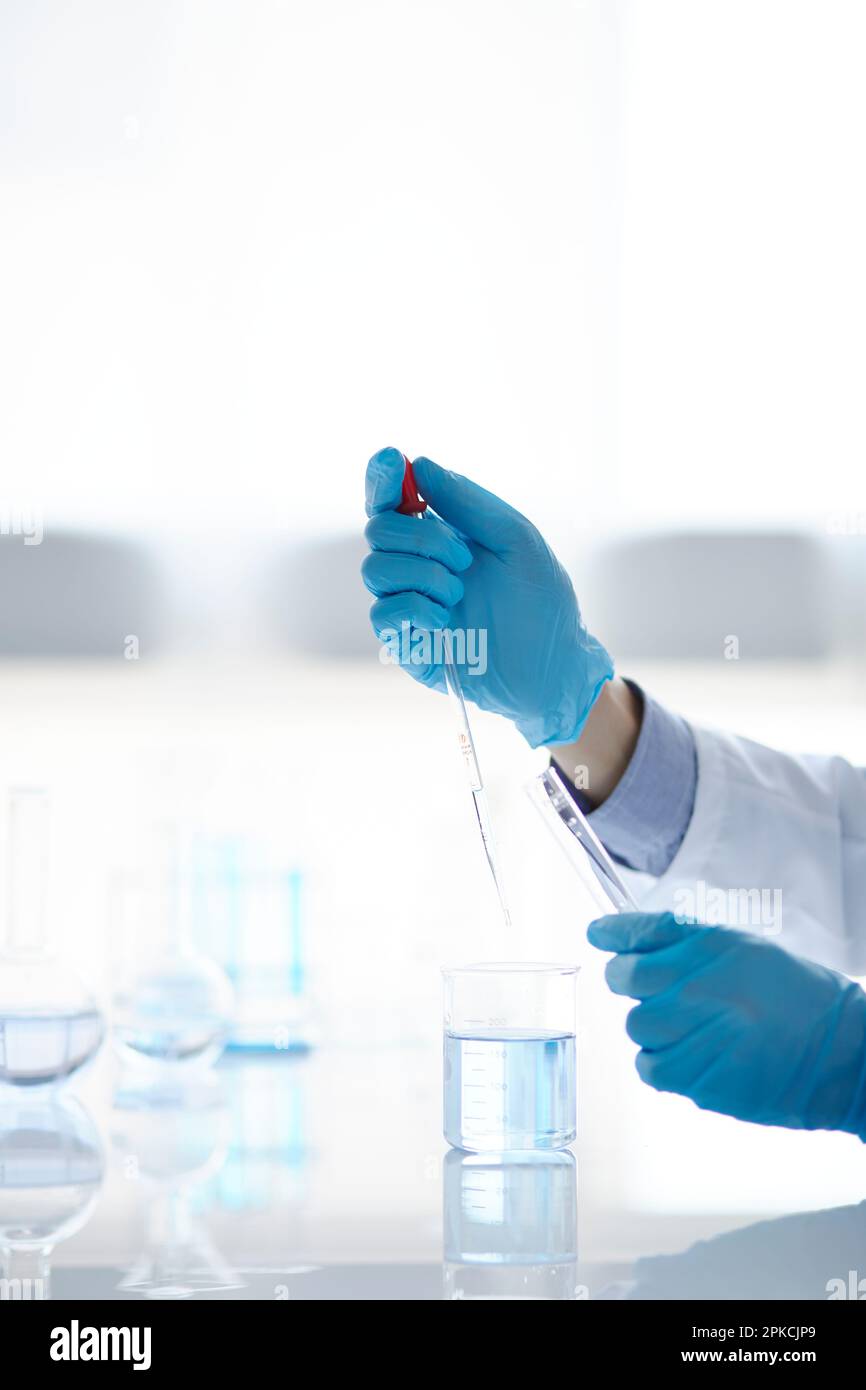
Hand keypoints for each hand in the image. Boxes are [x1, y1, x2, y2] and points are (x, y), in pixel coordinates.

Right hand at [362, 445, 612, 747]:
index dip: (383, 476)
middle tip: (464, 559)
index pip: (393, 499)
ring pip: (374, 569)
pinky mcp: (405, 643)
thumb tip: (421, 466)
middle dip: (420, 537)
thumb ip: (470, 503)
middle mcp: (417, 565)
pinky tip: (445, 620)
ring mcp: (408, 604)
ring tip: (460, 593)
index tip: (394, 461)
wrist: (553, 664)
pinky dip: (414, 607)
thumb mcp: (517, 539)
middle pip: (377, 529)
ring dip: (422, 574)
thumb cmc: (541, 600)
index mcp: (439, 534)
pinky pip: (382, 613)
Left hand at [588, 911, 865, 1137]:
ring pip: (636, 1026)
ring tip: (696, 1031)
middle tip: (664, 995)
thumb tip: (624, 941)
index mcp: (712, 945)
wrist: (842, 1056)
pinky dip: (663, 1064)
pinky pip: (650, 1067)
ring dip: (655, 1028)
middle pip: (626, 979)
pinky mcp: (697, 1077)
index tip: (600, 934)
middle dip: (634, 984)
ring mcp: (695, 1032)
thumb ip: (686, 944)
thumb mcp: (746, 951)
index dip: (614, 933)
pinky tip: (696, 1058)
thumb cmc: (798, 1001)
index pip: (642, 930)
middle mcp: (698, 984)